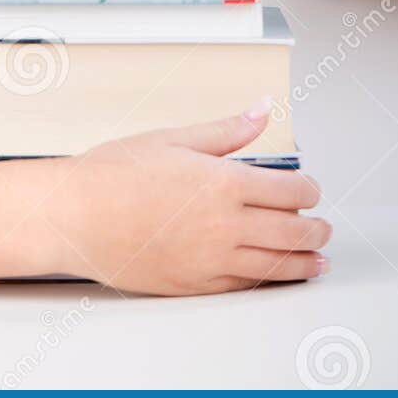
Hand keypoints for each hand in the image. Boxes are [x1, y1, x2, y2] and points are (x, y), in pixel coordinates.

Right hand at [40, 105, 328, 295]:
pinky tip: (276, 274)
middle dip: (316, 228)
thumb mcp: (171, 139)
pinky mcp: (197, 285)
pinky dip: (270, 280)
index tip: (310, 189)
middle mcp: (225, 226)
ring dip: (305, 262)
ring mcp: (213, 261)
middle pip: (294, 232)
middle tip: (322, 226)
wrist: (76, 217)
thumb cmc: (113, 175)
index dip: (309, 190)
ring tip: (316, 258)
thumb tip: (259, 111)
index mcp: (223, 184)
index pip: (290, 192)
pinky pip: (247, 286)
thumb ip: (225, 131)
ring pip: (278, 266)